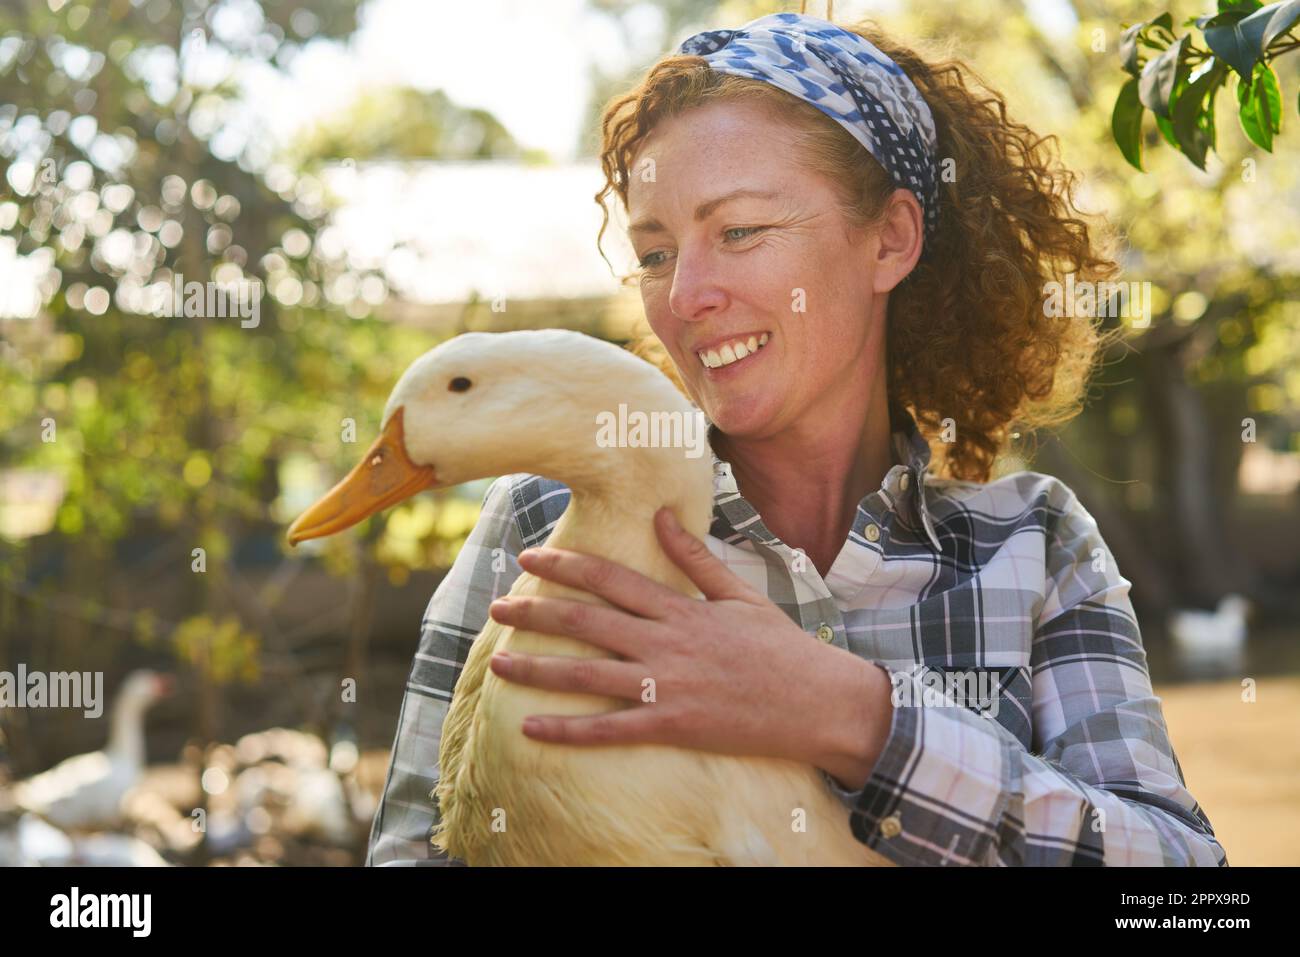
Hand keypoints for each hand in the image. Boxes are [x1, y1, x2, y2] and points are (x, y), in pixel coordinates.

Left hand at [485, 506, 892, 785]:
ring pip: (587, 675)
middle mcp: (666, 643)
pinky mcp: (671, 727)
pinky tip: (531, 727)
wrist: (819, 703)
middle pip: (587, 622)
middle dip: (536, 612)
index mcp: (681, 609)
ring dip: (537, 669)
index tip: (529, 558)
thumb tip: (662, 515)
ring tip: (498, 662)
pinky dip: (567, 730)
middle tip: (497, 607)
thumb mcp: (741, 594)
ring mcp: (666, 687)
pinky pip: (609, 729)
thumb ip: (695, 558)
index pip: (611, 579)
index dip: (565, 566)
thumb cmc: (781, 647)